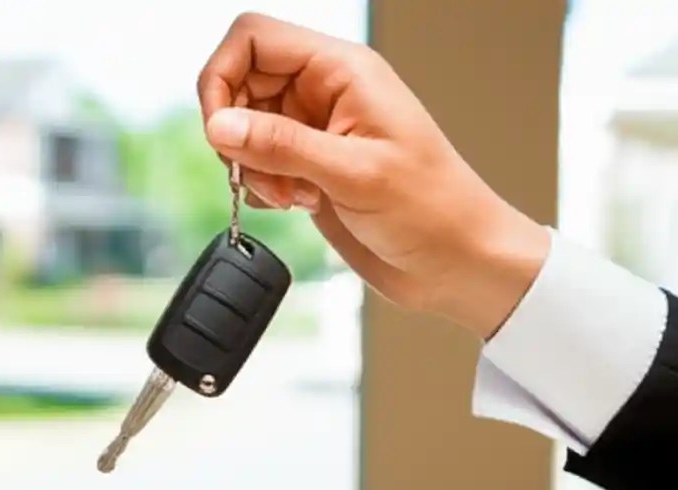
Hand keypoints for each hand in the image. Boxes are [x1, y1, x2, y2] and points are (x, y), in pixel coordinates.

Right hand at [197, 13, 548, 338]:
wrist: (457, 263)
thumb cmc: (433, 209)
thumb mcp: (353, 174)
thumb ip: (281, 146)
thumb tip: (220, 125)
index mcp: (342, 70)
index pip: (254, 39)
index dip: (222, 77)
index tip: (221, 130)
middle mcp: (326, 92)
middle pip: (242, 83)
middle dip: (236, 131)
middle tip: (258, 173)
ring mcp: (317, 130)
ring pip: (246, 126)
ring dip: (251, 165)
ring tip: (291, 195)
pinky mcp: (312, 167)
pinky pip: (260, 161)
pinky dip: (262, 185)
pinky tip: (297, 203)